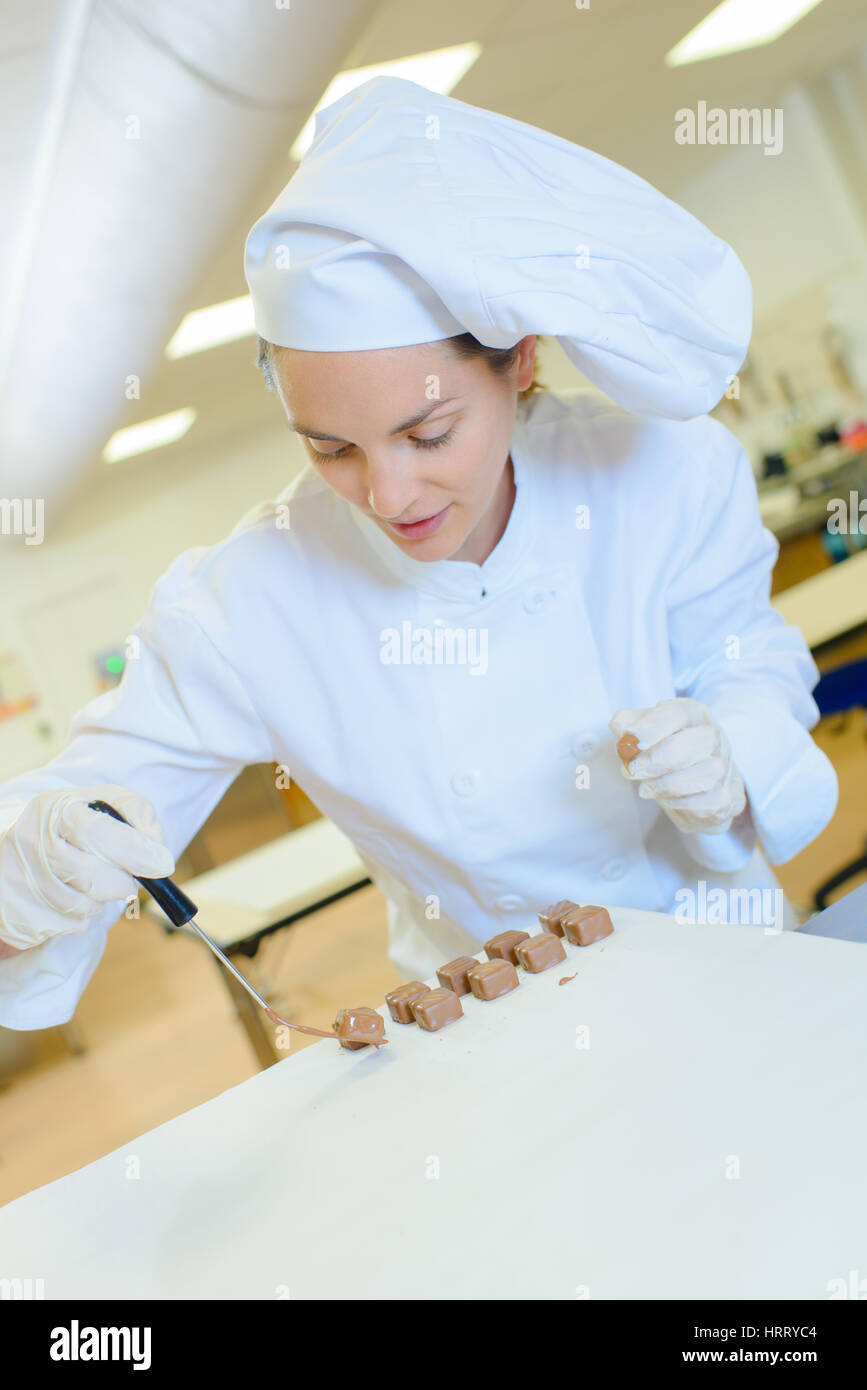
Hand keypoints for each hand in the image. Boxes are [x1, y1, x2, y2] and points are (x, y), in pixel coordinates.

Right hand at [0, 785, 174, 951]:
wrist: (22, 844)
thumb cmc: (74, 822)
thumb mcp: (105, 801)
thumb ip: (137, 812)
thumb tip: (158, 851)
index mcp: (51, 810)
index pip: (95, 833)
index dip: (135, 852)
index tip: (163, 864)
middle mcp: (28, 844)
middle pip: (90, 877)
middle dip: (122, 883)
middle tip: (129, 879)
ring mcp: (17, 882)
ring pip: (83, 907)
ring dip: (103, 900)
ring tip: (94, 880)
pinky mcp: (19, 915)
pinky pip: (69, 926)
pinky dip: (83, 915)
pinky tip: (72, 894)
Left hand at [609, 698, 746, 833]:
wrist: (703, 782)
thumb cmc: (668, 750)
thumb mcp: (646, 730)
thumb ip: (628, 723)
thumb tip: (621, 729)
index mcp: (692, 714)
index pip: (676, 714)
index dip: (649, 728)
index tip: (628, 740)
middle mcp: (712, 737)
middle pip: (691, 745)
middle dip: (654, 760)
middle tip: (631, 770)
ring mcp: (723, 767)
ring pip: (701, 776)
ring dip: (665, 785)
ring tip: (645, 788)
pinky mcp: (725, 797)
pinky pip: (704, 803)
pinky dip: (679, 803)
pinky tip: (666, 798)